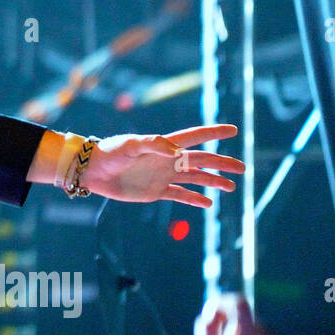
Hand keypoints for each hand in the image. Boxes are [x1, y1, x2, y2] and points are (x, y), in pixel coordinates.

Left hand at [80, 124, 245, 207]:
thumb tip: (178, 151)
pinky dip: (194, 199)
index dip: (213, 133)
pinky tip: (208, 204)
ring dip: (212, 181)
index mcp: (164, 146)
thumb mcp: (130, 145)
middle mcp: (167, 160)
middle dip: (221, 163)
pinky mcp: (155, 191)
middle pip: (200, 160)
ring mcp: (162, 176)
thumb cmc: (109, 153)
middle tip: (242, 168)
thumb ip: (154, 144)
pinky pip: (179, 195)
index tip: (233, 130)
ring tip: (231, 187)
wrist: (92, 171)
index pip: (194, 137)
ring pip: (194, 178)